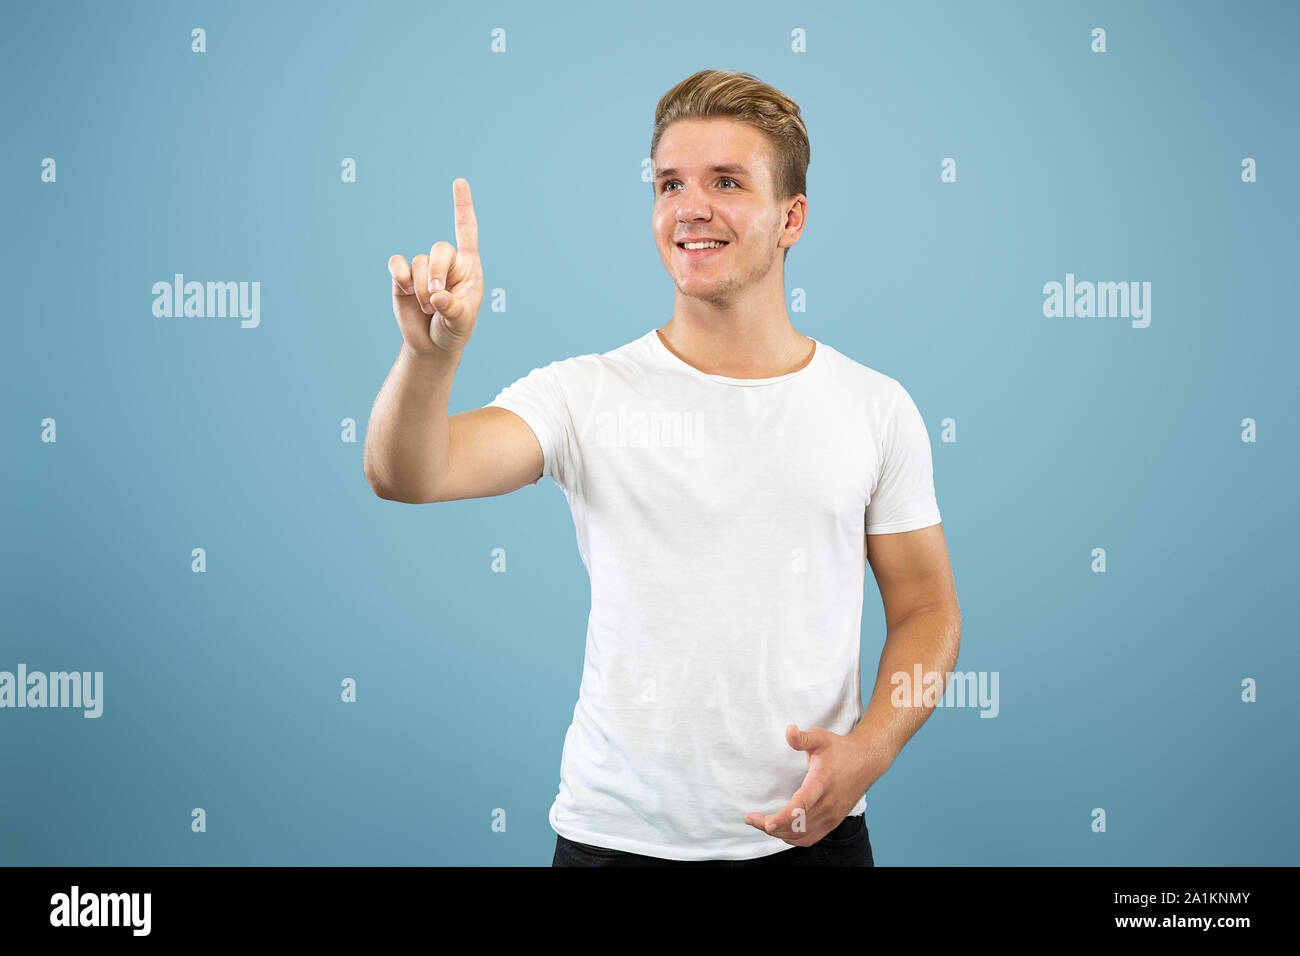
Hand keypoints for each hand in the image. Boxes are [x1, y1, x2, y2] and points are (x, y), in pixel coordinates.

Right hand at [387, 177, 483, 355]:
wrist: (432, 344)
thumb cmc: (454, 330)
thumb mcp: (461, 324)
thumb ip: (454, 310)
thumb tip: (439, 296)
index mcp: (469, 268)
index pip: (466, 232)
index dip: (462, 207)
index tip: (459, 182)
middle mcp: (447, 264)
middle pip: (440, 249)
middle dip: (436, 273)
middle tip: (435, 300)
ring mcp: (424, 269)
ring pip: (418, 263)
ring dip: (421, 288)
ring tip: (429, 309)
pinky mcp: (403, 278)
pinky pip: (397, 265)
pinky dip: (400, 276)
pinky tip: (404, 289)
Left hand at [743, 724, 869, 845]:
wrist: (867, 762)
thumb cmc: (840, 749)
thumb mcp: (821, 737)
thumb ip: (803, 737)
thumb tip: (789, 730)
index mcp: (822, 784)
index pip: (802, 806)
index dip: (783, 817)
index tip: (766, 823)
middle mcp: (827, 804)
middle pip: (796, 825)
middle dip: (770, 826)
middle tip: (750, 819)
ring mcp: (831, 816)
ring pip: (801, 835)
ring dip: (779, 833)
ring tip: (761, 823)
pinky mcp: (833, 822)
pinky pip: (810, 838)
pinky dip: (793, 838)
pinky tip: (781, 830)